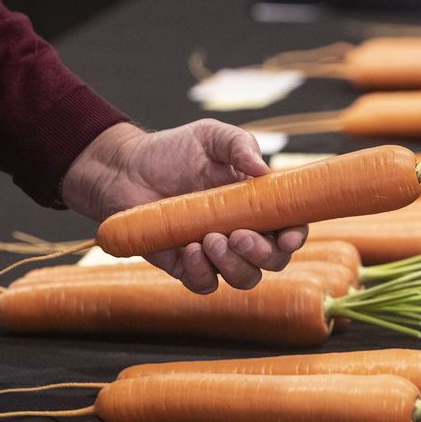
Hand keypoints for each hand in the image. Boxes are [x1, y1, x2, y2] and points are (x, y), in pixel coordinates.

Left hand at [61, 120, 307, 292]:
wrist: (125, 169)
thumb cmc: (172, 151)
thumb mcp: (210, 136)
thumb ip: (240, 145)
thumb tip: (263, 170)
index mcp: (257, 204)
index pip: (289, 228)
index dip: (295, 236)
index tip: (288, 236)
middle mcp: (242, 233)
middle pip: (272, 261)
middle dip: (263, 254)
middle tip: (239, 235)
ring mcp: (215, 253)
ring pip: (244, 278)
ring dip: (234, 265)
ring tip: (209, 238)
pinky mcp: (186, 266)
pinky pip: (205, 284)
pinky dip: (201, 272)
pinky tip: (187, 248)